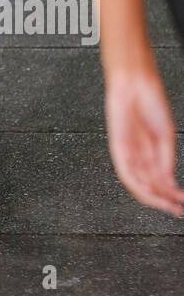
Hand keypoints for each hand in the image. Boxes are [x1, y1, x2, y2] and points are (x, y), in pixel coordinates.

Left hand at [105, 63, 183, 215]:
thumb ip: (166, 160)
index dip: (170, 194)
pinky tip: (149, 191)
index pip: (159, 179)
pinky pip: (125, 171)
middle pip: (149, 185)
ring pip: (138, 182)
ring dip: (152, 197)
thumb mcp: (165, 136)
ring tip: (166, 206)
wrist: (137, 83)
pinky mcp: (117, 146)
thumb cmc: (151, 102)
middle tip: (176, 211)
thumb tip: (170, 183)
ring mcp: (128, 151)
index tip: (181, 204)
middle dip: (163, 200)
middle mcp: (138, 154)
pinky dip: (137, 184)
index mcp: (151, 151)